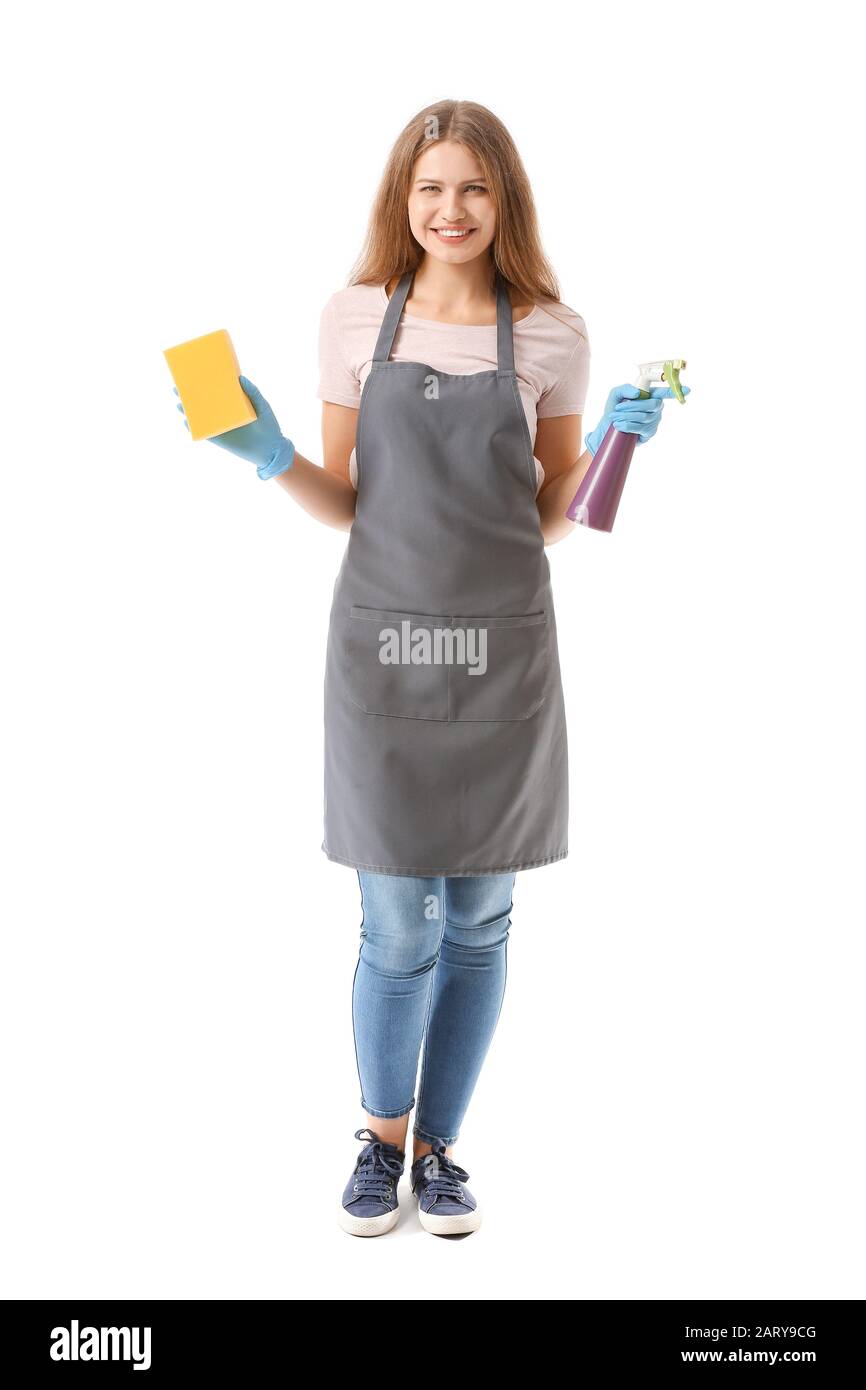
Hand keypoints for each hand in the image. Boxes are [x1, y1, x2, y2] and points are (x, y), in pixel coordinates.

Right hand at [173, 374, 294, 479]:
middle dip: (189, 395)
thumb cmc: (269, 426)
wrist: (271, 450)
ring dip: (188, 411)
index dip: (204, 382)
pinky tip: (186, 422)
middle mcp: (224, 413)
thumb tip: (240, 378)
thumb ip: (253, 392)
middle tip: (177, 387)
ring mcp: (220, 426)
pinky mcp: (219, 439)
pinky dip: (194, 428)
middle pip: (204, 402)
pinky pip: (204, 433)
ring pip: (201, 417)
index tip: (193, 373)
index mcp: (233, 402)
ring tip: (179, 403)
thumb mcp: (263, 406)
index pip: (216, 390)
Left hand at [585, 383, 690, 456]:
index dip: (676, 391)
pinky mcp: (649, 433)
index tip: (688, 390)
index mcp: (650, 396)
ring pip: (644, 416)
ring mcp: (654, 421)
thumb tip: (637, 393)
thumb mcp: (616, 395)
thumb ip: (625, 388)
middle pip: (653, 404)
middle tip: (618, 408)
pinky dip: (628, 426)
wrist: (607, 429)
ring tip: (615, 417)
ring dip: (626, 416)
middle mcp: (655, 409)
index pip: (665, 392)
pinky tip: (620, 425)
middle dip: (634, 406)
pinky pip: (641, 428)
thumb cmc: (614, 409)